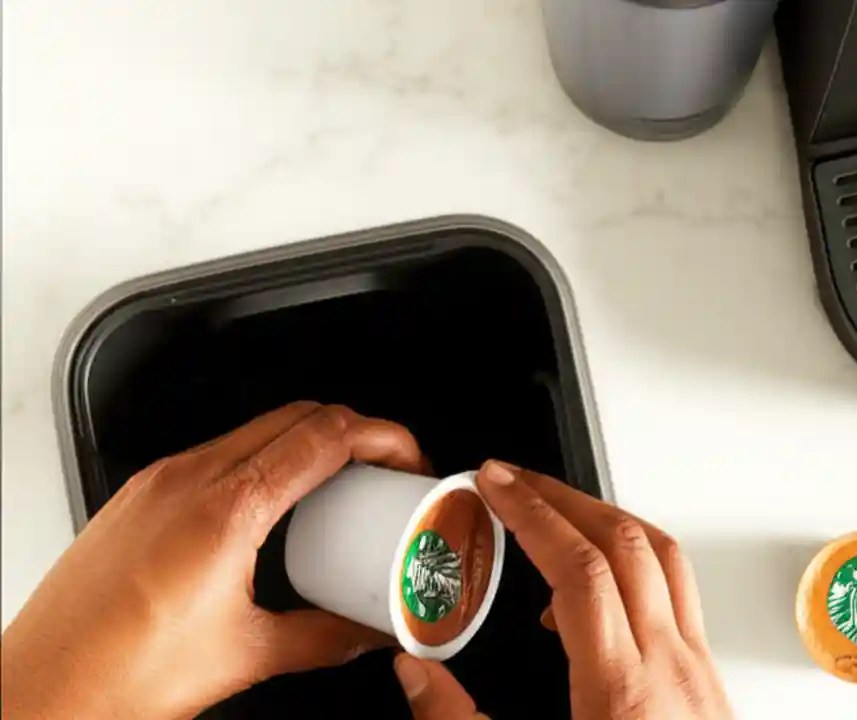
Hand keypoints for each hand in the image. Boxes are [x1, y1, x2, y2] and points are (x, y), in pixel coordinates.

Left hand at [1, 402, 427, 719]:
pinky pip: (216, 452)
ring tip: (335, 488)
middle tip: (383, 470)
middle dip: (354, 432)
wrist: (39, 692)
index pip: (324, 434)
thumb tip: (367, 629)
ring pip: (253, 427)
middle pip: (296, 414)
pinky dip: (261, 461)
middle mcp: (188, 479)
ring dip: (306, 442)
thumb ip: (323, 637)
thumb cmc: (116, 675)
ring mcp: (158, 481)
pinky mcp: (137, 496)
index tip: (405, 458)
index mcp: (227, 510)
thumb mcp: (245, 656)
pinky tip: (272, 509)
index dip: (381, 436)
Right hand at [394, 461, 730, 719]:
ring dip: (608, 522)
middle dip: (566, 497)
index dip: (533, 511)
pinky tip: (591, 600)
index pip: (581, 566)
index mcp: (623, 692)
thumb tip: (414, 676)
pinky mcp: (708, 687)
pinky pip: (676, 597)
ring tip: (553, 516)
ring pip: (666, 560)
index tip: (495, 483)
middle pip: (630, 543)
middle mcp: (672, 669)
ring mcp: (699, 674)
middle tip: (515, 481)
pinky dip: (633, 569)